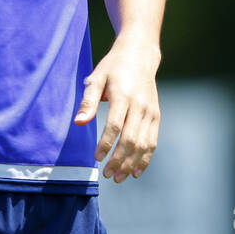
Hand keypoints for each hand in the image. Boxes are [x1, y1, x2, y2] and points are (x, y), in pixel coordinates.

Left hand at [75, 38, 160, 181]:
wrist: (140, 56)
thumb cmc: (113, 68)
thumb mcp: (96, 78)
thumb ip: (88, 102)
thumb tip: (78, 123)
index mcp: (124, 95)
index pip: (115, 125)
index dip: (106, 144)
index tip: (96, 158)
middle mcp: (140, 105)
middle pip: (131, 138)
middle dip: (119, 159)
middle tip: (107, 175)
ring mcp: (150, 111)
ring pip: (143, 143)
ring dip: (131, 163)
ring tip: (118, 177)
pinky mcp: (156, 116)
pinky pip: (152, 141)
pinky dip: (145, 158)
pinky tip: (135, 171)